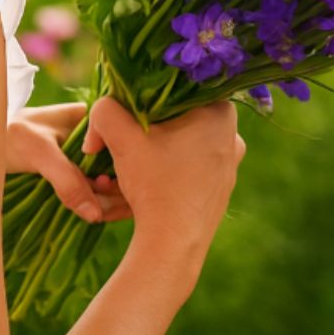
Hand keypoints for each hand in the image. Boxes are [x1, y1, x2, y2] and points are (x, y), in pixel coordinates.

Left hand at [6, 103, 128, 223]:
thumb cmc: (8, 136)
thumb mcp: (41, 154)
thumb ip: (67, 181)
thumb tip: (95, 214)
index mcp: (91, 117)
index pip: (123, 139)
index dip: (129, 164)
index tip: (130, 187)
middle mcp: (90, 135)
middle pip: (116, 162)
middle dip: (117, 184)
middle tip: (116, 207)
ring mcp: (80, 155)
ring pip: (104, 177)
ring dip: (104, 196)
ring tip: (105, 214)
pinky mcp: (69, 172)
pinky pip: (88, 187)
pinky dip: (92, 200)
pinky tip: (95, 213)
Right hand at [82, 98, 244, 260]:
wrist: (174, 243)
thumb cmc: (155, 183)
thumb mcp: (122, 138)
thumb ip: (105, 111)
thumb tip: (101, 112)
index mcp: (220, 111)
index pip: (173, 92)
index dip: (139, 102)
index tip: (118, 118)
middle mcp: (232, 135)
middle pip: (175, 120)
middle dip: (141, 131)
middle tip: (116, 145)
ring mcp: (229, 164)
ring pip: (179, 146)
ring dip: (149, 154)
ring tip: (123, 168)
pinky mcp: (220, 189)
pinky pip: (186, 170)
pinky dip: (163, 173)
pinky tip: (142, 185)